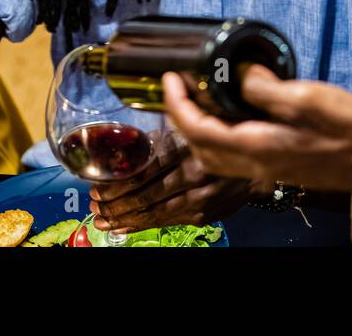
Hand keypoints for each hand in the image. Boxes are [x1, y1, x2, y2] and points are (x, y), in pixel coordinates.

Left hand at [88, 129, 255, 232]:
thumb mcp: (191, 123)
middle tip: (95, 205)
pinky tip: (124, 226)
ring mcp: (199, 199)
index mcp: (186, 147)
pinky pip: (167, 222)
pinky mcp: (203, 215)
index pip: (143, 169)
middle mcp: (193, 174)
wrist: (256, 162)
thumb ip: (163, 130)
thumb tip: (125, 136)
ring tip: (102, 219)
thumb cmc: (218, 136)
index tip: (97, 185)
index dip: (118, 182)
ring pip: (153, 212)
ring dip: (124, 217)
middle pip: (145, 194)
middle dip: (115, 202)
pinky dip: (143, 224)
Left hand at [163, 66, 351, 192]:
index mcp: (256, 146)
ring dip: (197, 130)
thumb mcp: (305, 98)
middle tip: (179, 88)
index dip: (177, 103)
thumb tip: (241, 74)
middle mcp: (254, 163)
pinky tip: (229, 118)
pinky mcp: (274, 165)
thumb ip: (266, 87)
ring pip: (213, 155)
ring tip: (198, 100)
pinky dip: (218, 136)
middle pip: (199, 147)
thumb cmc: (345, 130)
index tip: (171, 78)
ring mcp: (264, 167)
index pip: (198, 129)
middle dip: (180, 118)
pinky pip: (232, 156)